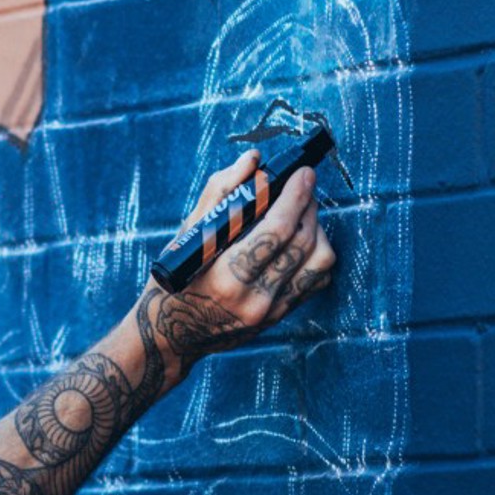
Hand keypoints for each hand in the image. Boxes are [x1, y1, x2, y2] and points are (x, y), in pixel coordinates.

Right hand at [136, 150, 338, 373]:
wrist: (173, 334)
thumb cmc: (176, 278)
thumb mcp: (189, 234)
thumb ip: (221, 192)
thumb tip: (252, 160)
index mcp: (225, 277)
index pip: (276, 231)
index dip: (295, 196)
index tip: (303, 172)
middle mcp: (254, 299)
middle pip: (302, 242)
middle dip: (308, 204)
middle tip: (303, 184)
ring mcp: (271, 311)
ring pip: (320, 260)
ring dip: (317, 228)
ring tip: (302, 212)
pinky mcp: (282, 316)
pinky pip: (319, 279)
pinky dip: (317, 253)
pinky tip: (300, 240)